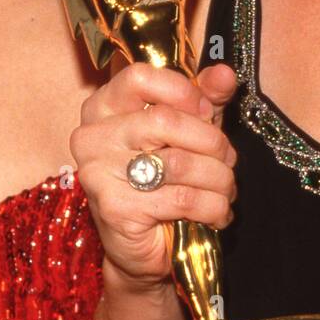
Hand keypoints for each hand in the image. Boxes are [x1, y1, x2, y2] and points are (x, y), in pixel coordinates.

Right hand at [70, 61, 238, 287]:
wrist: (143, 246)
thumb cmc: (164, 179)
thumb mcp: (187, 130)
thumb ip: (204, 98)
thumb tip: (225, 74)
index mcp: (103, 107)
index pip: (139, 77)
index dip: (184, 92)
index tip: (207, 113)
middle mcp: (92, 136)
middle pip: (165, 120)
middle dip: (212, 142)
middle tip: (227, 160)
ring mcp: (98, 173)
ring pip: (180, 162)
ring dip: (219, 178)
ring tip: (226, 189)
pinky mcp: (116, 209)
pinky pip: (183, 198)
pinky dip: (212, 206)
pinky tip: (217, 213)